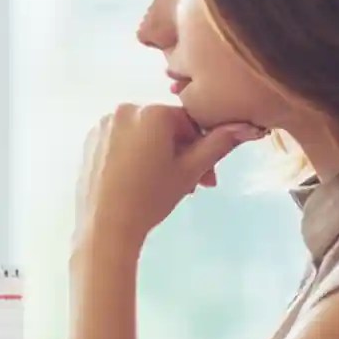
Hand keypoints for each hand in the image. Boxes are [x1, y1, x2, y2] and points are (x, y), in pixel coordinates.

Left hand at [74, 104, 268, 247]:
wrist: (104, 228)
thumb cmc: (150, 199)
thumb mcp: (190, 171)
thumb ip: (219, 144)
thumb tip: (248, 127)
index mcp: (152, 112)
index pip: (190, 122)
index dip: (202, 149)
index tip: (206, 179)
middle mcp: (125, 110)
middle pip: (165, 128)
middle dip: (181, 154)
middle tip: (189, 186)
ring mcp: (103, 125)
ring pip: (143, 135)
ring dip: (158, 155)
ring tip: (163, 186)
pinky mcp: (90, 141)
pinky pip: (121, 141)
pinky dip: (134, 155)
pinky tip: (137, 182)